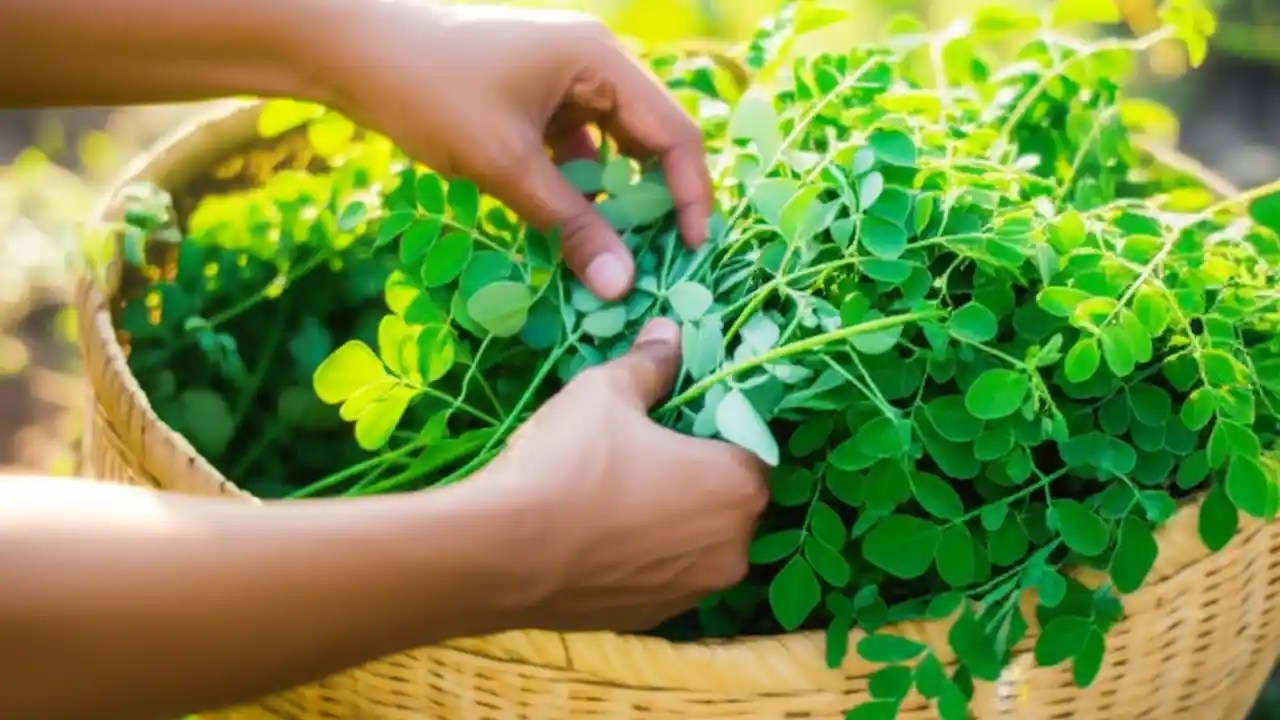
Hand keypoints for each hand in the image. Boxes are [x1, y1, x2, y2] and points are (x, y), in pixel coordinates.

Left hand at [318, 2, 711, 300]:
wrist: (352, 51)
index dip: (690, 195)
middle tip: (656, 263)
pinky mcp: (535, 99)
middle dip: (654, 202)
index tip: (690, 252)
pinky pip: (574, 150)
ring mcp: (563, 79)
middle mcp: (593, 63)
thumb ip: (569, 225)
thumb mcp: (506, 166)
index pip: (674, 131)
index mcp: (601, 60)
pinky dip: (576, 190)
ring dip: (612, 201)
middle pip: (649, 139)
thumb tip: (622, 286)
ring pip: (611, 149)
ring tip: (611, 256)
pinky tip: (566, 231)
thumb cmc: (431, 92)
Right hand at [469, 318, 767, 631]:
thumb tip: (669, 333)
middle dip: (695, 474)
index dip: (714, 425)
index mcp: (739, 488)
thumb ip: (650, 364)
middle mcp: (733, 549)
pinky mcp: (651, 619)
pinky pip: (659, 573)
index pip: (750, 445)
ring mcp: (692, 593)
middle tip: (641, 450)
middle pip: (726, 497)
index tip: (674, 415)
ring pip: (694, 540)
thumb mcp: (606, 393)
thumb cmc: (568, 462)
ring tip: (614, 492)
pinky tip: (597, 534)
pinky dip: (641, 554)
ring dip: (670, 517)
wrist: (499, 555)